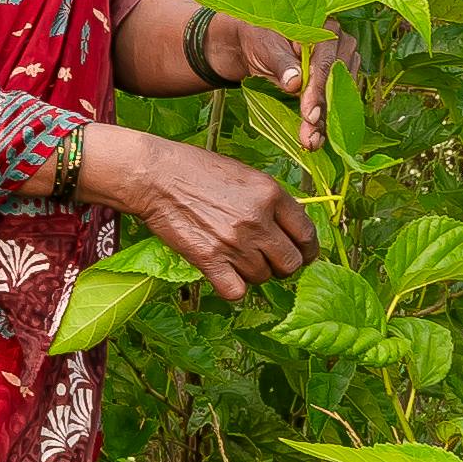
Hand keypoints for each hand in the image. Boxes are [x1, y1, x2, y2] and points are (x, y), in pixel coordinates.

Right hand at [72, 120, 315, 294]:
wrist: (155, 176)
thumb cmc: (196, 169)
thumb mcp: (244, 175)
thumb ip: (270, 201)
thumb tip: (290, 228)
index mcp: (270, 194)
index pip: (307, 234)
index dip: (307, 250)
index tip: (302, 255)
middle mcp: (257, 220)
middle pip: (291, 263)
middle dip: (283, 266)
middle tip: (269, 261)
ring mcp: (234, 242)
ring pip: (263, 278)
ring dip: (253, 273)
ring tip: (237, 258)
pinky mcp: (209, 260)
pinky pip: (236, 292)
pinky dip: (233, 288)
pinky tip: (225, 274)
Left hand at [229, 19, 359, 154]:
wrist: (253, 46)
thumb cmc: (260, 39)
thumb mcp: (265, 46)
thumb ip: (281, 63)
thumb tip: (295, 82)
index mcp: (324, 28)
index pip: (326, 63)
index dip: (318, 91)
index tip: (310, 114)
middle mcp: (339, 45)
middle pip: (336, 83)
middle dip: (323, 111)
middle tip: (310, 135)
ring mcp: (341, 64)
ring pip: (338, 96)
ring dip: (325, 122)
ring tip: (311, 141)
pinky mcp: (336, 82)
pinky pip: (334, 103)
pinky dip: (325, 122)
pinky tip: (316, 138)